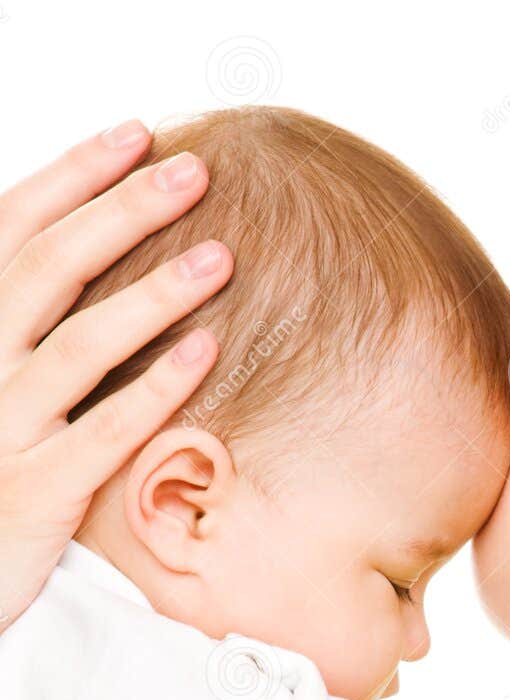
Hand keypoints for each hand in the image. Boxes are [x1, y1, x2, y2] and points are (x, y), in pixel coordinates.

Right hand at [0, 123, 232, 629]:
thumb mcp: (5, 380)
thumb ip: (37, 315)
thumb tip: (99, 241)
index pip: (13, 226)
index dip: (74, 174)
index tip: (139, 132)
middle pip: (49, 268)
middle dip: (122, 211)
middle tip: (195, 171)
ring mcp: (0, 427)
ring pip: (77, 344)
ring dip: (151, 294)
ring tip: (223, 257)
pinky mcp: (35, 492)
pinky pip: (103, 432)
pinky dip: (154, 388)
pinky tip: (206, 351)